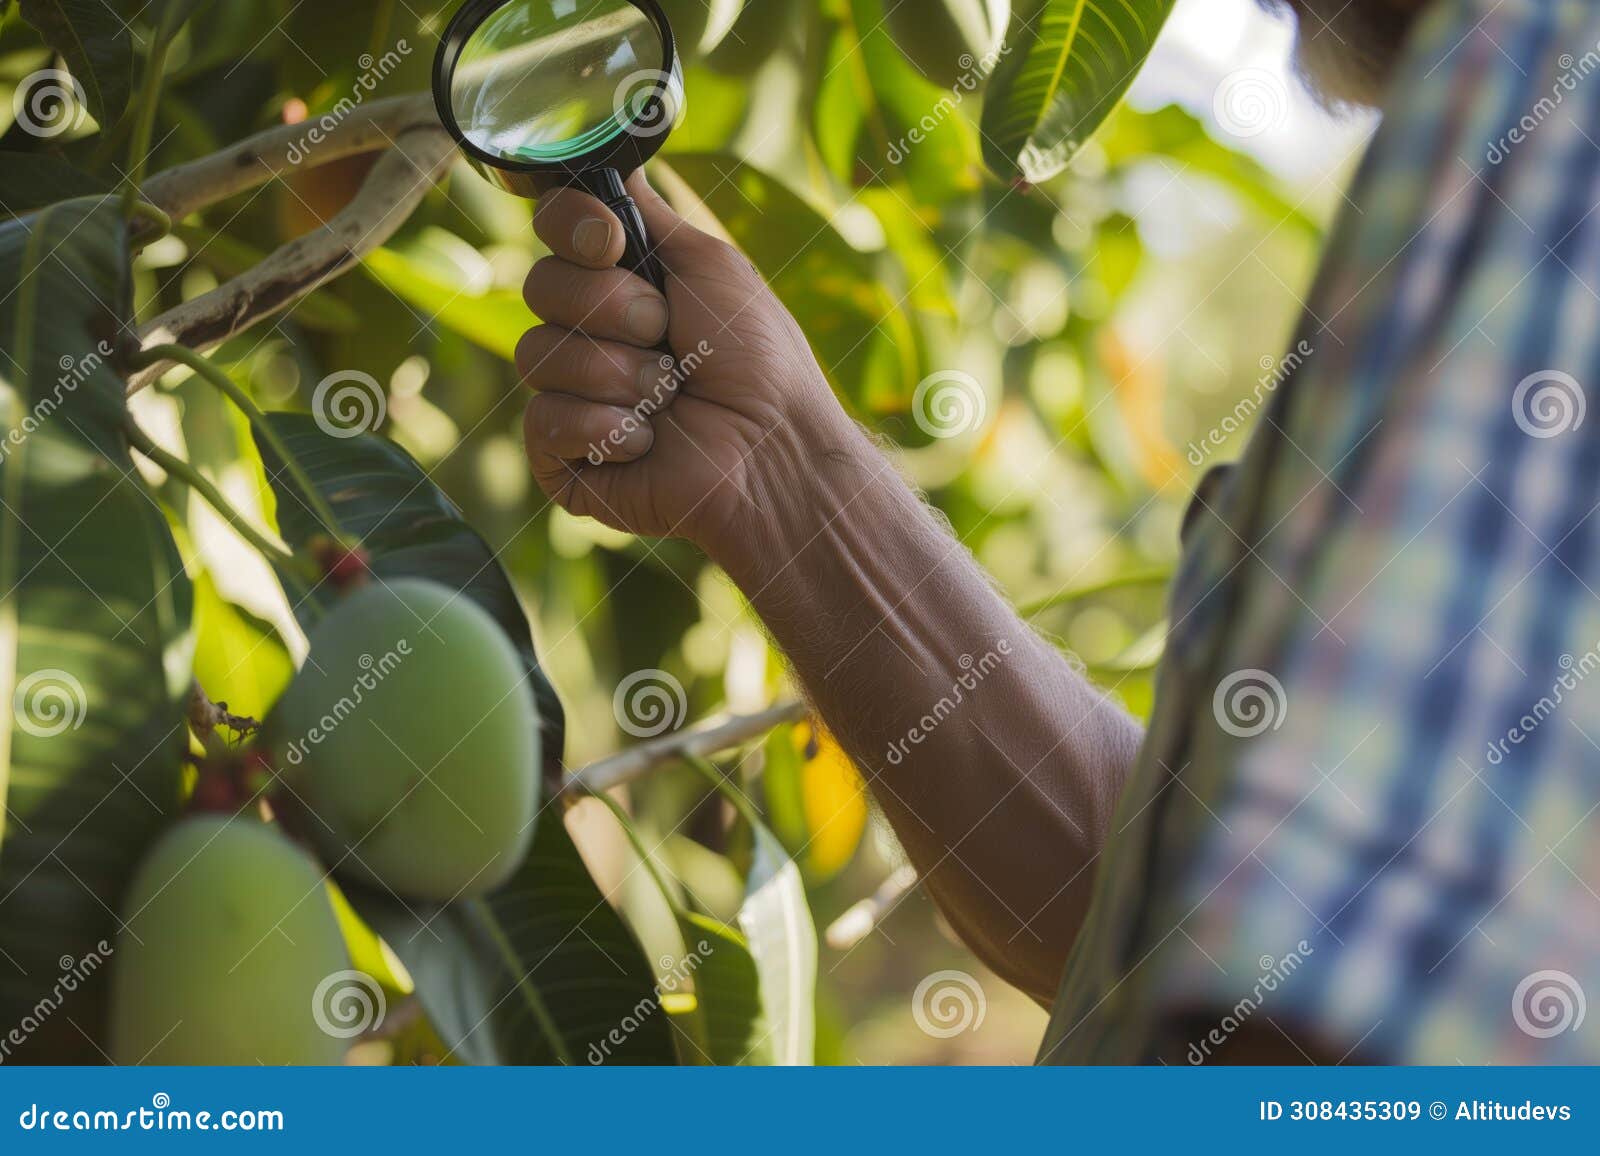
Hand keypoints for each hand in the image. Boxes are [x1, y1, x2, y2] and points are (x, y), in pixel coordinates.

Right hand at [518, 170, 843, 553]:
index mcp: (620, 284)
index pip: (553, 229)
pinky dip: (605, 428)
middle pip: (538, 287)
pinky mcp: (565, 459)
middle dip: (611, 308)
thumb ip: (651, 215)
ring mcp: (572, 398)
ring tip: (670, 396)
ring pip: (537, 355)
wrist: (773, 449)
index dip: (572, 229)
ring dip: (617, 373)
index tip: (612, 244)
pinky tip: (649, 441)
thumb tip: (616, 162)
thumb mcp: (710, 265)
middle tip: (667, 335)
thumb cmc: (759, 362)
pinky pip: (543, 421)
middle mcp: (589, 335)